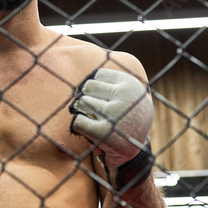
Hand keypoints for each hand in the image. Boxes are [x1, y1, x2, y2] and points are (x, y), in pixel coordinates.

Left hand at [69, 68, 153, 188]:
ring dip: (80, 113)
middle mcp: (125, 96)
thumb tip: (73, 52)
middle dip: (85, 100)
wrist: (135, 155)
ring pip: (81, 103)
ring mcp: (115, 114)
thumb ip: (110, 81)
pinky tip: (87, 132)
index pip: (96, 76)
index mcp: (130, 83)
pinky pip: (77, 122)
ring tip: (91, 122)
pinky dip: (77, 127)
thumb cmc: (125, 121)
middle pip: (87, 87)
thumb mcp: (126, 96)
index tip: (100, 101)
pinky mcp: (104, 132)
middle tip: (92, 114)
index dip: (93, 89)